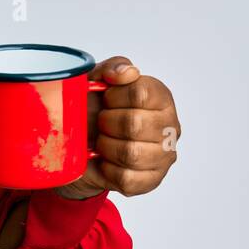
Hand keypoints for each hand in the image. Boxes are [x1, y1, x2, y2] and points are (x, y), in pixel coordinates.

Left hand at [54, 55, 180, 199]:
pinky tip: (104, 161)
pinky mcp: (151, 180)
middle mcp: (170, 126)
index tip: (105, 99)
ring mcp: (164, 156)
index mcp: (161, 98)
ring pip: (131, 153)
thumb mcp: (96, 80)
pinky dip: (107, 169)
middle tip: (100, 123)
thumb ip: (113, 67)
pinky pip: (127, 178)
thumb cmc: (93, 109)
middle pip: (134, 124)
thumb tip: (126, 73)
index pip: (140, 93)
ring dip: (106, 146)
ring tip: (102, 141)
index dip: (113, 96)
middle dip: (106, 123)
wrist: (78, 145)